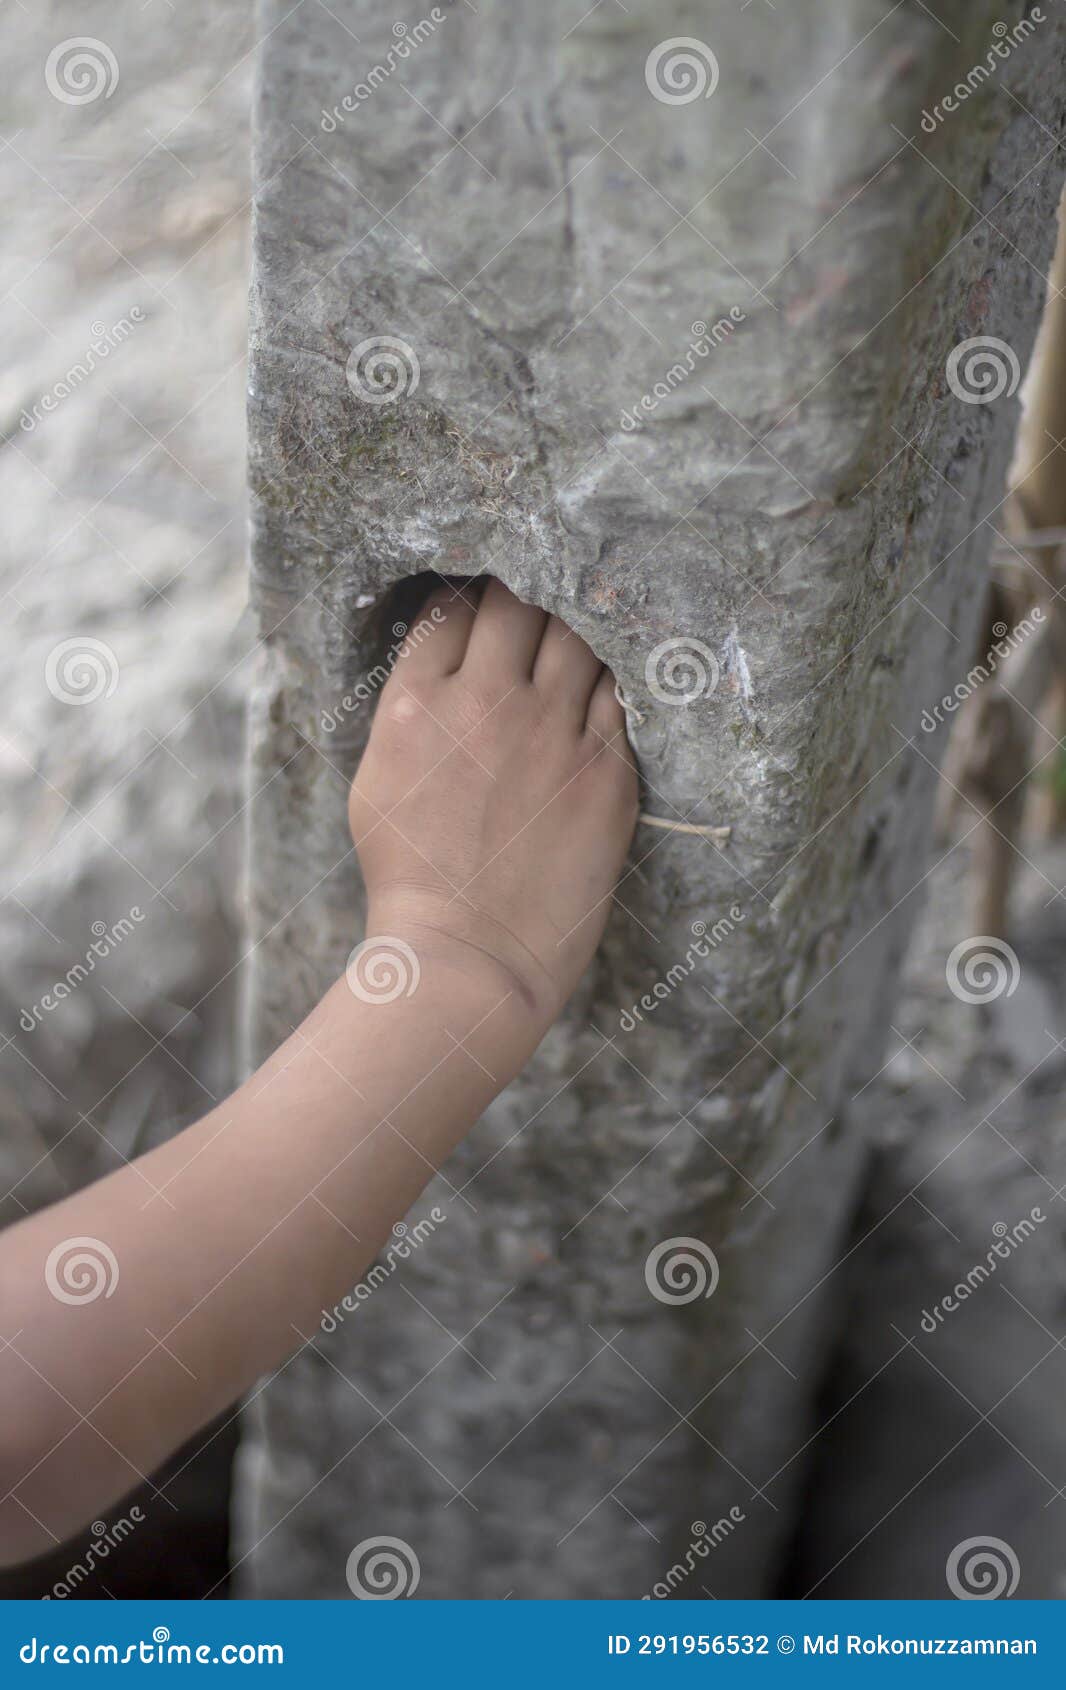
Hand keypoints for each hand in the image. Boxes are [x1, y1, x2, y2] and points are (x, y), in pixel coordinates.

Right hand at [349, 579, 638, 1032]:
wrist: (468, 956)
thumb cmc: (410, 880)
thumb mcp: (375, 780)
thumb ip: (407, 710)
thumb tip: (437, 666)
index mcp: (420, 702)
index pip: (451, 606)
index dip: (469, 595)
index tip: (481, 603)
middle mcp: (488, 701)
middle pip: (518, 602)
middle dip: (526, 595)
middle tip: (534, 610)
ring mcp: (553, 732)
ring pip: (578, 637)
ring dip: (574, 632)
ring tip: (574, 644)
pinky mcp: (606, 770)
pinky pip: (621, 694)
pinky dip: (611, 682)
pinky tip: (605, 689)